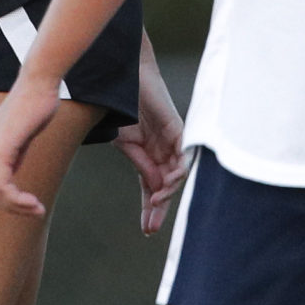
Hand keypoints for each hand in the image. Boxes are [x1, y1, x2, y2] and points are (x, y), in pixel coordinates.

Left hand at [0, 75, 61, 215]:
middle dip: (9, 205)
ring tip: (36, 210)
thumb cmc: (37, 102)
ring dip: (15, 206)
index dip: (2, 195)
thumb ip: (14, 151)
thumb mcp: (22, 132)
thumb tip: (11, 170)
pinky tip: (34, 202)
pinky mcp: (3, 146)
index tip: (25, 202)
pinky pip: (2, 183)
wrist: (40, 81)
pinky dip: (16, 199)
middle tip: (33, 211)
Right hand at [113, 57, 188, 234]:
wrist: (123, 75)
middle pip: (167, 186)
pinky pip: (184, 155)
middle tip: (151, 227)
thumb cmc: (120, 104)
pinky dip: (178, 171)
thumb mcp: (125, 142)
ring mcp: (172, 141)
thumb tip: (154, 188)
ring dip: (168, 191)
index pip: (153, 188)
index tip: (146, 230)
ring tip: (156, 202)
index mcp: (148, 155)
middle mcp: (163, 150)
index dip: (150, 209)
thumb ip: (141, 164)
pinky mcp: (178, 129)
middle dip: (159, 208)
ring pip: (178, 174)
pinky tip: (167, 182)